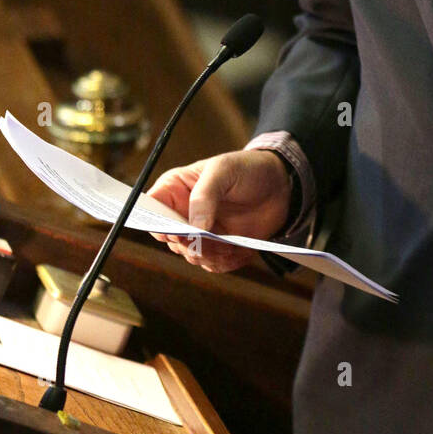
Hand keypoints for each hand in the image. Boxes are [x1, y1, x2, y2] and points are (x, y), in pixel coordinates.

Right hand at [147, 150, 291, 273]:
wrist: (281, 184)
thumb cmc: (248, 168)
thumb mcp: (224, 171)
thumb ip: (204, 196)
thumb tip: (194, 227)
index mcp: (175, 190)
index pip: (151, 212)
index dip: (159, 224)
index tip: (176, 231)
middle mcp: (184, 214)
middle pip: (171, 240)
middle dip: (189, 244)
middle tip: (209, 239)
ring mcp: (202, 232)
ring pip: (191, 256)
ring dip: (209, 255)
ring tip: (230, 244)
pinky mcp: (220, 247)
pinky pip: (213, 265)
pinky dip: (225, 262)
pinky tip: (240, 250)